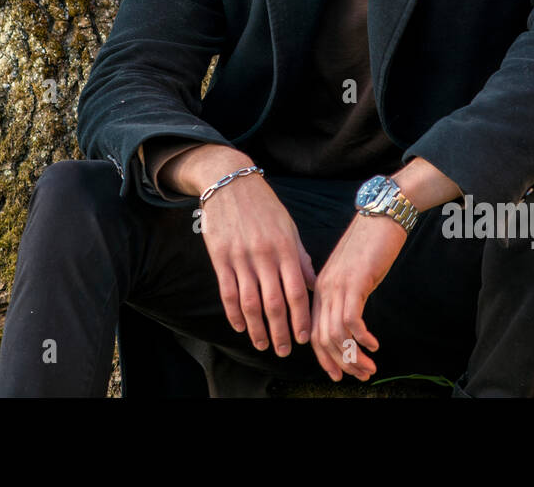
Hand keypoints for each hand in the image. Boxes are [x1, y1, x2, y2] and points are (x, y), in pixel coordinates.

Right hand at [164, 146, 317, 356]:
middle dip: (281, 332)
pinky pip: (227, 292)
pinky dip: (234, 313)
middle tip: (285, 351)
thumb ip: (300, 258)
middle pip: (274, 303)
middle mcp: (264, 255)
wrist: (230, 182)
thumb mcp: (288, 228)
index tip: (305, 338)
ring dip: (257, 329)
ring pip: (250, 303)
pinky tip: (241, 327)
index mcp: (285, 248)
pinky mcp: (220, 257)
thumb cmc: (264, 206)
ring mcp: (240, 258)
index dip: (301, 318)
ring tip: (262, 345)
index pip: (297, 292)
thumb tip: (313, 286)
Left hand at [310, 212, 407, 381]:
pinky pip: (351, 319)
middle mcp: (324, 289)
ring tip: (369, 367)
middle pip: (322, 337)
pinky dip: (361, 338)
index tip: (339, 374)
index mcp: (320, 288)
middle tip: (360, 376)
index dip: (325, 357)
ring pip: (336, 333)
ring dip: (353, 356)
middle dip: (341, 363)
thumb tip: (348, 321)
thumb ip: (345, 294)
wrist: (380, 217)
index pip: (313, 331)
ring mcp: (337, 285)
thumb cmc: (369, 245)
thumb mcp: (352, 274)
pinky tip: (374, 345)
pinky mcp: (354, 282)